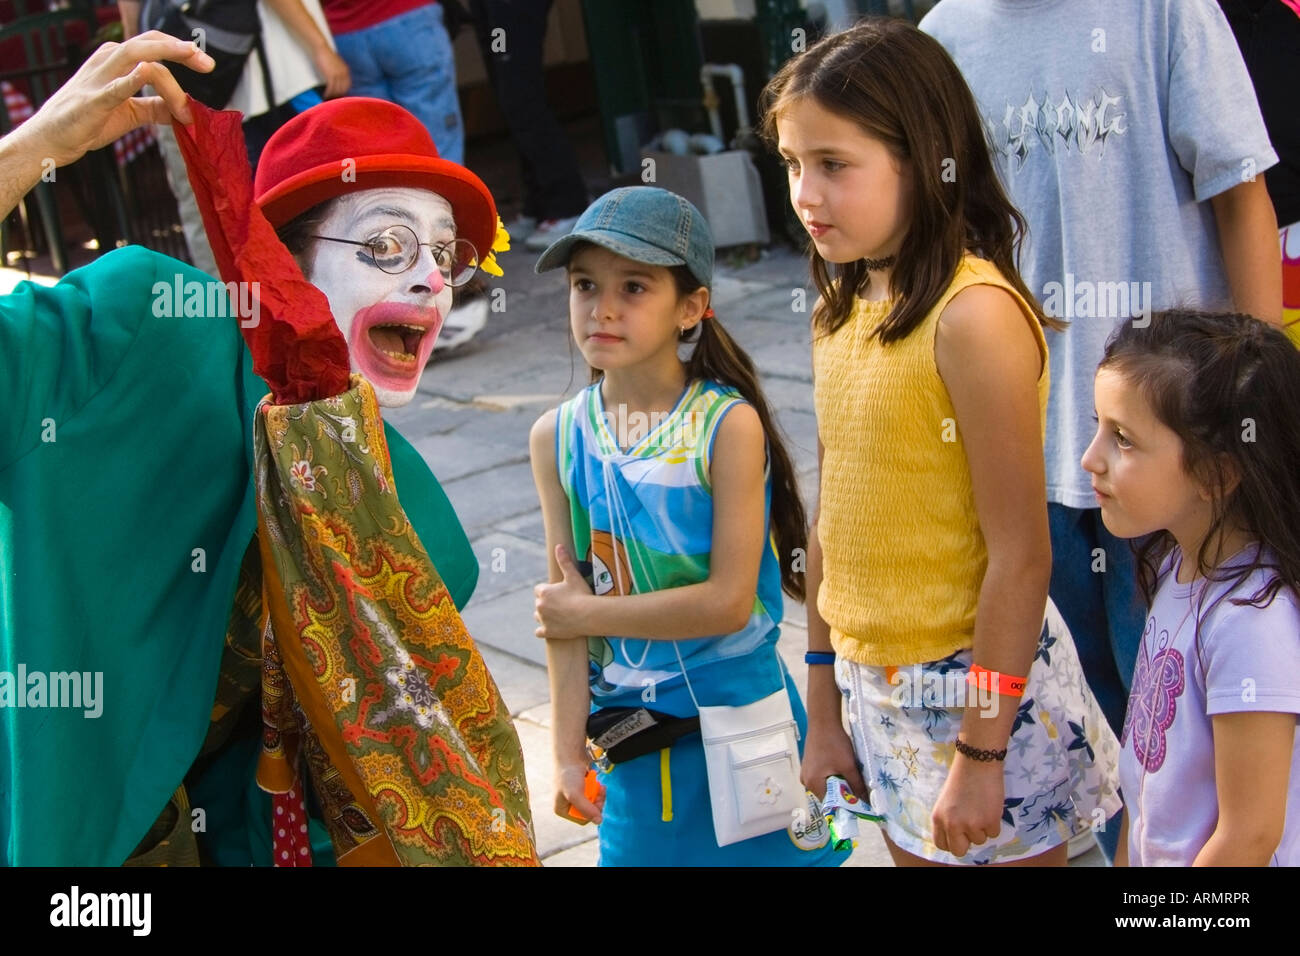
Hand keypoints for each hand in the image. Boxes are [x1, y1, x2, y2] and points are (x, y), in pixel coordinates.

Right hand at [17, 33, 213, 168]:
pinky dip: (133, 78)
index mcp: (116, 61)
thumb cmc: (88, 122)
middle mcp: (108, 61)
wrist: (52, 139)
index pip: (153, 45)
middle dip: (181, 49)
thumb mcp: (130, 113)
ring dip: (168, 61)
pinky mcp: (94, 100)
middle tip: (207, 64)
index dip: (182, 51)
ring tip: (192, 65)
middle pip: (148, 43)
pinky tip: (149, 73)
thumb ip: (156, 108)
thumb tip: (185, 111)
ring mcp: (99, 78)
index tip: (206, 65)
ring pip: (136, 55)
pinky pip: (116, 85)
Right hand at [313, 47, 350, 98]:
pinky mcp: (330, 76)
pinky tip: (325, 95)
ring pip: (337, 90)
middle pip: (343, 89)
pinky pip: (330, 88)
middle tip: (332, 100)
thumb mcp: (336, 64)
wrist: (322, 48)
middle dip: (338, 96)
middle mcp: (344, 74)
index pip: (347, 85)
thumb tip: (336, 79)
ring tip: (328, 99)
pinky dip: (328, 93)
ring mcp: (338, 75)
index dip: (343, 92)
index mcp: (346, 71)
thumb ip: (338, 71)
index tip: (338, 96)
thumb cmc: (326, 55)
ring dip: (332, 96)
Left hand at [534, 544, 592, 639]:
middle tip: (562, 603)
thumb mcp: (573, 576)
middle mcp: (540, 606)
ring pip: (538, 616)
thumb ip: (564, 561)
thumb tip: (558, 546)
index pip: (539, 590)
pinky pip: (539, 632)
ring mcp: (543, 620)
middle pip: (539, 603)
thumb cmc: (582, 594)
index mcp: (543, 592)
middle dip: (547, 602)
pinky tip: (550, 628)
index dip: (548, 590)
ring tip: (559, 614)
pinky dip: (543, 630)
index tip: (558, 592)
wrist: (589, 615)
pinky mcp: (548, 632)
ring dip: (545, 615)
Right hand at [555, 764, 603, 824]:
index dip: (592, 813)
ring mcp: (575, 795)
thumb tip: (599, 821)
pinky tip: (598, 782)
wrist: (570, 754)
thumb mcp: (575, 794)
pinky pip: (593, 793)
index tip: (598, 802)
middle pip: (589, 811)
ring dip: (598, 794)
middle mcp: (567, 804)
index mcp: (561, 809)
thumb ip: (586, 809)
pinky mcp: (581, 787)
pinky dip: (597, 788)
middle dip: (597, 802)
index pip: (581, 820)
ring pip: (593, 802)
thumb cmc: (568, 774)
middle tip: (601, 793)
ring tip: (599, 786)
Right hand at [800, 719, 866, 800]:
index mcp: (813, 784)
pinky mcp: (809, 765)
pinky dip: (832, 776)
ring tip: (850, 775)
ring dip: (838, 783)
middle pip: (828, 795)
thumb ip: (857, 786)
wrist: (824, 721)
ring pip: (826, 785)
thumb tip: (867, 802)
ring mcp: (806, 772)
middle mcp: (806, 781)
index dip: (845, 806)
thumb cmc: (835, 744)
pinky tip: (841, 767)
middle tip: (857, 787)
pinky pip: (822, 777)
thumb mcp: (848, 766)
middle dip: (842, 793)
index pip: (830, 804)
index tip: (858, 803)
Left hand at [930, 752, 1004, 857]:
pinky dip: (994, 822)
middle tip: (973, 827)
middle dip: (967, 842)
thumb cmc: (961, 778)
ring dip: (983, 828)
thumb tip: (957, 837)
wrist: (977, 762)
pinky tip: (990, 806)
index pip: (942, 845)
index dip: (952, 842)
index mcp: (938, 818)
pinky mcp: (989, 822)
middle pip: (959, 851)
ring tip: (981, 807)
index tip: (959, 836)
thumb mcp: (946, 802)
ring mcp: (971, 825)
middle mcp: (952, 825)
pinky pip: (994, 833)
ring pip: (980, 840)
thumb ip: (948, 820)